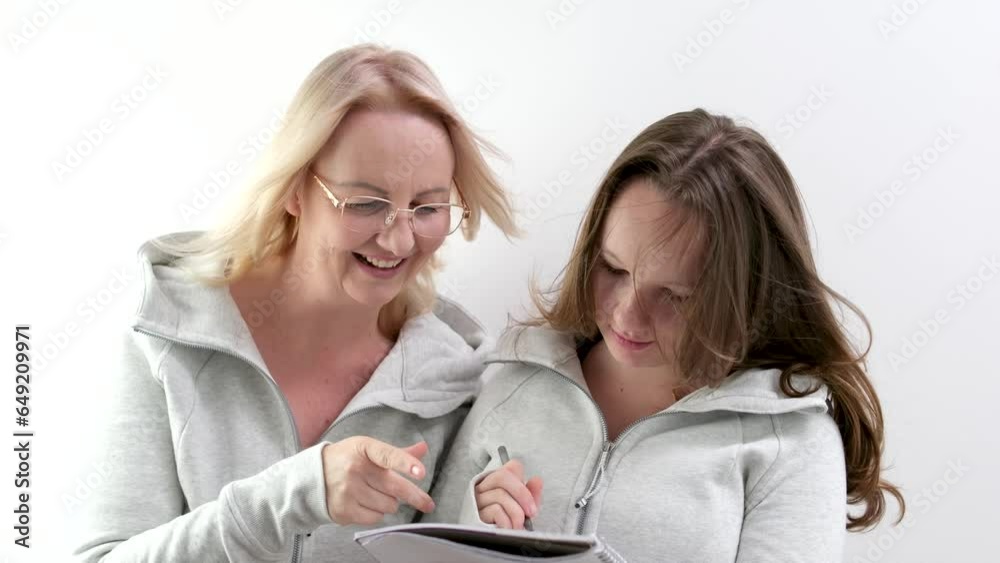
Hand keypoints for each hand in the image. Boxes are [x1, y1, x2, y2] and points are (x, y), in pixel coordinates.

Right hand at [320, 437, 434, 524]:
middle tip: (427, 504)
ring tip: (375, 493)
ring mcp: (348, 490)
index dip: (406, 464)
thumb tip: (423, 448)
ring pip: (388, 505)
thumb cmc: (346, 460)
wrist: (313, 476)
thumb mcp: (368, 449)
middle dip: (415, 497)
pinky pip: (375, 518)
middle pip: (395, 487)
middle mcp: (355, 468)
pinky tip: (367, 503)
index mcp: (364, 448)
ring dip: (390, 503)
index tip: (421, 472)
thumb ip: (397, 452)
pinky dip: (377, 513)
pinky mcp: (344, 509)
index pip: (388, 455)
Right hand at [474, 458, 542, 528]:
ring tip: (518, 526)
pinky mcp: (475, 515)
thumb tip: (537, 480)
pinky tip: (508, 529)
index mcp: (496, 483)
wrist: (492, 546)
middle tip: (531, 512)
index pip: (509, 467)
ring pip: (500, 494)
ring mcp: (477, 500)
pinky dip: (507, 522)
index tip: (529, 495)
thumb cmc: (508, 525)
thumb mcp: (523, 509)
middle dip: (523, 494)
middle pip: (502, 476)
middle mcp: (483, 488)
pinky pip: (495, 510)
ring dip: (516, 513)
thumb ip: (531, 495)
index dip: (520, 478)